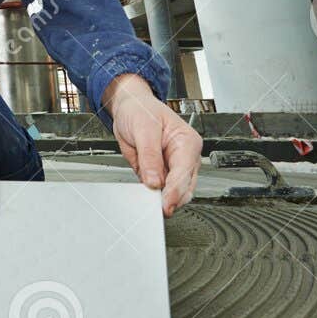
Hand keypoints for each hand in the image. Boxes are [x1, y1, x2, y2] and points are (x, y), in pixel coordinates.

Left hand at [103, 73, 201, 215]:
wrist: (129, 107)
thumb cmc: (141, 110)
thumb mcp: (144, 128)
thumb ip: (150, 155)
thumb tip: (154, 181)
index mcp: (187, 142)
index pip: (185, 171)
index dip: (176, 190)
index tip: (167, 204)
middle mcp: (184, 157)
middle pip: (185, 186)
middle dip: (173, 199)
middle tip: (159, 210)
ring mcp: (173, 167)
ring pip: (175, 192)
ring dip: (163, 199)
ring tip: (151, 205)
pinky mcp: (161, 174)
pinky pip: (159, 191)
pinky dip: (153, 197)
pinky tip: (146, 199)